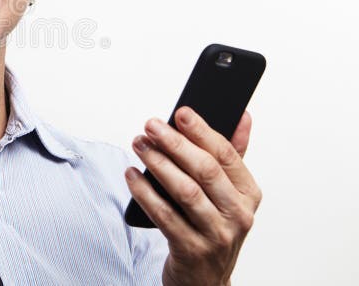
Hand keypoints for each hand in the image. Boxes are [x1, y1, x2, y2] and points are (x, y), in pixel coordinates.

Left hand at [125, 107, 261, 285]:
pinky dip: (145, 192)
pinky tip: (132, 176)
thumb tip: (242, 115)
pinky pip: (164, 215)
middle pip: (205, 170)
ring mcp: (216, 235)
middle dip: (175, 143)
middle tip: (151, 126)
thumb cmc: (212, 227)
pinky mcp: (191, 250)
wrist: (205, 280)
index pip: (226, 155)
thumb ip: (233, 155)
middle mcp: (238, 215)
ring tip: (139, 145)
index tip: (181, 113)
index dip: (202, 131)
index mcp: (248, 194)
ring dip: (158, 163)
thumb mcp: (229, 194)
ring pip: (185, 191)